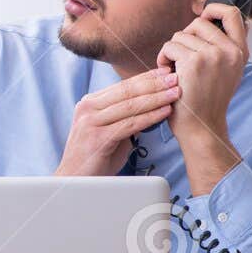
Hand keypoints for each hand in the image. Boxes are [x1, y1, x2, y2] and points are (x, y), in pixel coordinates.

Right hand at [55, 68, 181, 176]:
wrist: (76, 180)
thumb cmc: (95, 157)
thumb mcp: (108, 131)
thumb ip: (124, 118)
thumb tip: (150, 107)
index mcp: (89, 103)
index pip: (122, 86)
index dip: (146, 78)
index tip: (165, 73)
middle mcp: (88, 108)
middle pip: (127, 92)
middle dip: (154, 84)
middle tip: (175, 77)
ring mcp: (91, 122)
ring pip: (130, 106)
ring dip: (156, 98)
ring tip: (175, 93)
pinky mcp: (98, 137)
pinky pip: (130, 124)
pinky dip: (150, 116)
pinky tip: (165, 111)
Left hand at [155, 2, 247, 192]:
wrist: (200, 126)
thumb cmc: (206, 100)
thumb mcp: (227, 71)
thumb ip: (223, 46)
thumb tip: (208, 16)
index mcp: (240, 52)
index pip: (232, 14)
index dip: (213, 9)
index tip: (201, 16)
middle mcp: (231, 51)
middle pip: (198, 23)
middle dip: (184, 38)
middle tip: (181, 59)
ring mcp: (214, 55)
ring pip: (181, 35)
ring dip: (171, 51)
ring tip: (175, 70)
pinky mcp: (194, 62)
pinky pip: (170, 46)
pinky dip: (163, 58)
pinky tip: (168, 74)